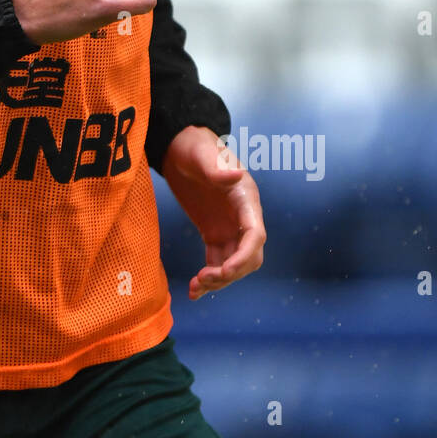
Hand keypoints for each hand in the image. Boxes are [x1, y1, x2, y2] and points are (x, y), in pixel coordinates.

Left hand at [160, 125, 265, 300]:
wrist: (180, 147)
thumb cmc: (194, 146)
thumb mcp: (202, 154)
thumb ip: (217, 167)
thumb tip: (236, 175)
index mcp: (245, 198)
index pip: (256, 234)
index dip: (244, 256)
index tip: (225, 272)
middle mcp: (242, 216)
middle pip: (249, 256)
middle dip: (231, 272)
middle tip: (203, 279)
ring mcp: (230, 227)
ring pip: (234, 263)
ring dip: (219, 279)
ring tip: (195, 287)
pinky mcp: (215, 233)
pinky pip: (217, 261)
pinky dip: (209, 278)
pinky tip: (194, 291)